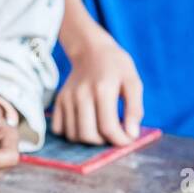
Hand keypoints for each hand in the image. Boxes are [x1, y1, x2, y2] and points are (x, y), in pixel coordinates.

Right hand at [54, 25, 142, 144]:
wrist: (91, 50)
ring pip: (73, 135)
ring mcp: (67, 98)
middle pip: (88, 135)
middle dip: (105, 142)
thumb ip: (134, 109)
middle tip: (114, 134)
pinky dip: (72, 133)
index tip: (128, 140)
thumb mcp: (133, 83)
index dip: (120, 140)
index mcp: (102, 90)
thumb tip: (131, 135)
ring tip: (101, 129)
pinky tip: (85, 125)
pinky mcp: (58, 100)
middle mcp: (81, 95)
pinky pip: (59, 129)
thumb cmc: (117, 67)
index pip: (108, 127)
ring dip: (89, 139)